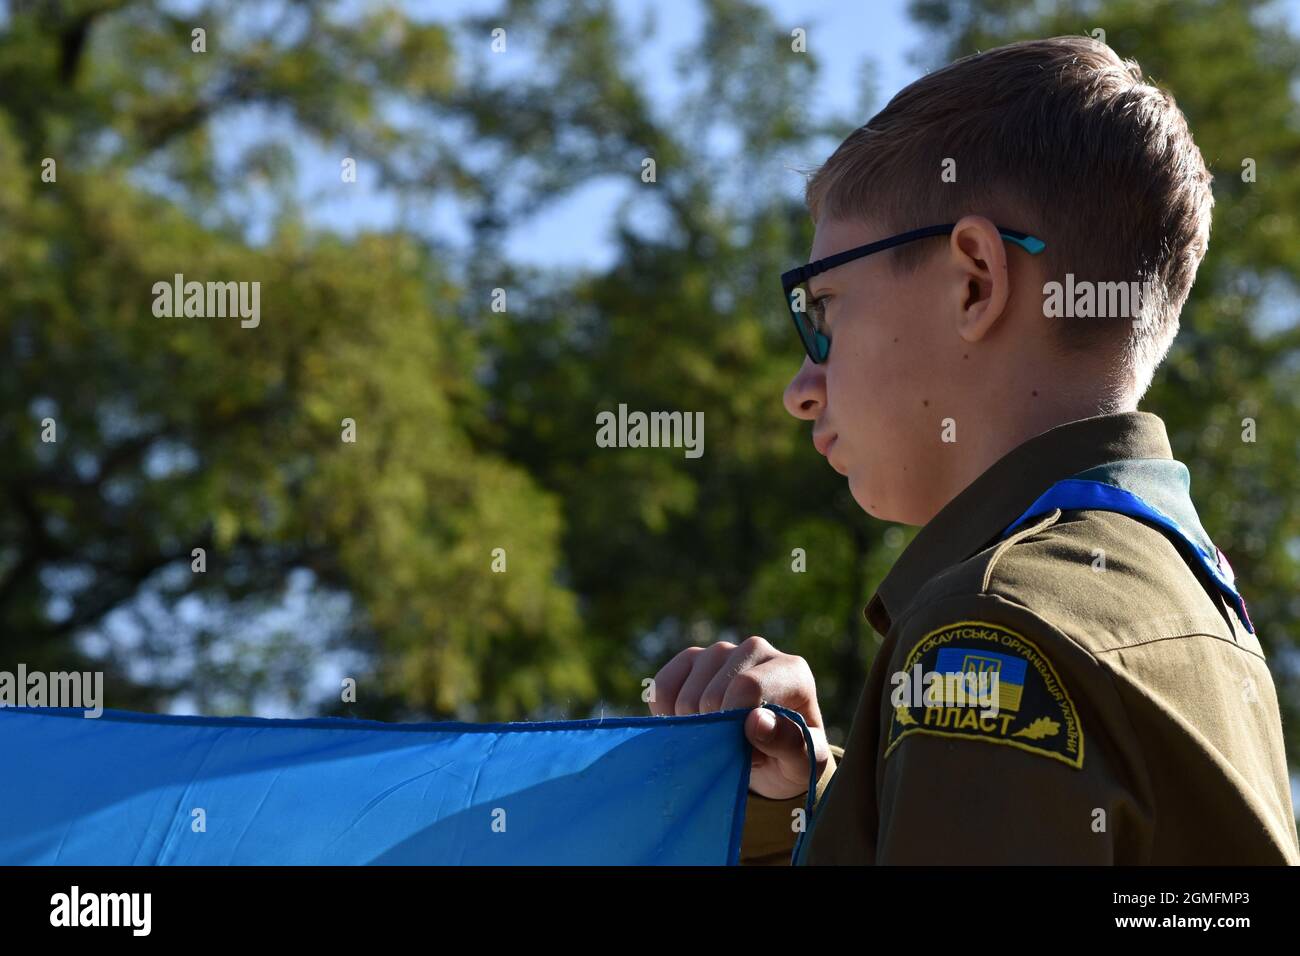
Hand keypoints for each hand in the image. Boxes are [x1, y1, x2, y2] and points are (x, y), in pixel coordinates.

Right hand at [648, 636, 832, 799]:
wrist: (771, 756)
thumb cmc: (791, 758)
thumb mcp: (805, 763)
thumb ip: (790, 744)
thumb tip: (756, 720)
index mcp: (792, 671)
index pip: (748, 686)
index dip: (735, 724)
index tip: (745, 751)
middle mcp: (757, 650)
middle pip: (712, 694)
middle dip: (718, 734)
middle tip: (737, 749)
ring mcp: (721, 651)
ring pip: (686, 695)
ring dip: (696, 729)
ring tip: (721, 739)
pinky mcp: (692, 658)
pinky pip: (662, 687)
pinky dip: (668, 716)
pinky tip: (694, 726)